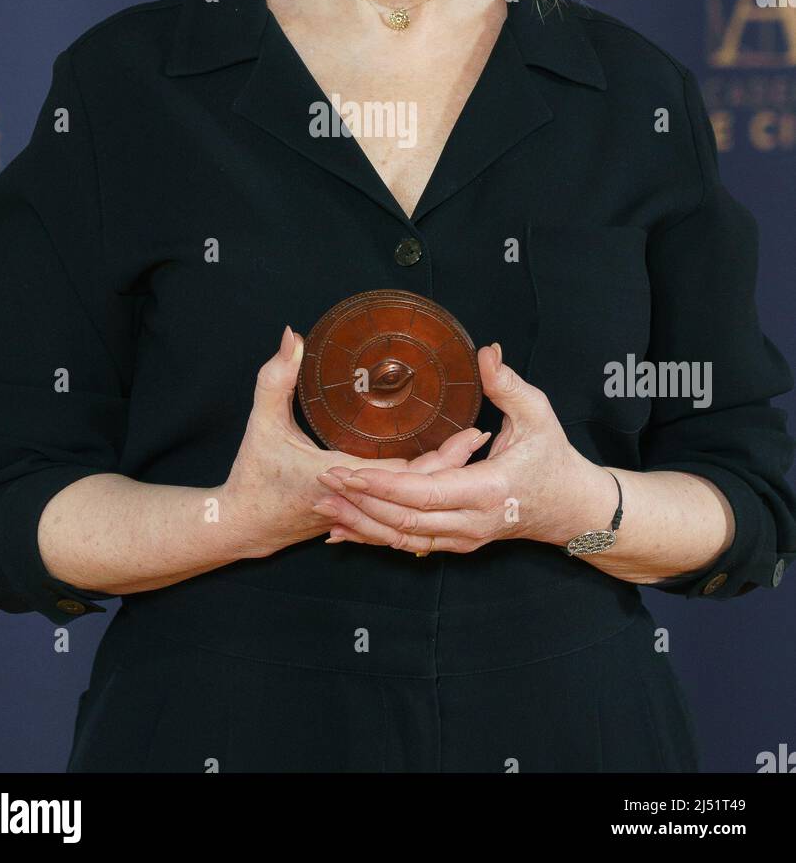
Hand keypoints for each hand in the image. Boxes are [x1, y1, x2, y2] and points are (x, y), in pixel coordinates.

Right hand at [217, 325, 491, 560]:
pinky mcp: (359, 517)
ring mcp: (361, 514)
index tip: (473, 432)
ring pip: (414, 502)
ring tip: (471, 452)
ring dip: (444, 480)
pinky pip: (400, 509)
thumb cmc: (253, 474)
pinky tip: (441, 479)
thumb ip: (276, 378)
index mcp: (343, 478)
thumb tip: (294, 338)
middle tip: (482, 435)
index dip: (444, 456)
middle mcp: (359, 502)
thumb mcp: (261, 422)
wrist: (241, 525)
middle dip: (456, 464)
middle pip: (421, 487)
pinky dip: (422, 495)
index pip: (407, 473)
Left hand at [311, 343, 615, 554]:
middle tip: (323, 484)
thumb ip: (508, 384)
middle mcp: (471, 522)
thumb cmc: (555, 458)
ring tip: (324, 509)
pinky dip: (376, 539)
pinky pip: (411, 545)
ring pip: (404, 539)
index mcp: (487, 490)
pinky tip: (345, 532)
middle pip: (405, 522)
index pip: (424, 494)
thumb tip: (486, 352)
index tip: (349, 472)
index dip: (384, 486)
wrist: (573, 508)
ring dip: (362, 525)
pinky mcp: (457, 542)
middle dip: (360, 505)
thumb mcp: (537, 415)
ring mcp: (463, 538)